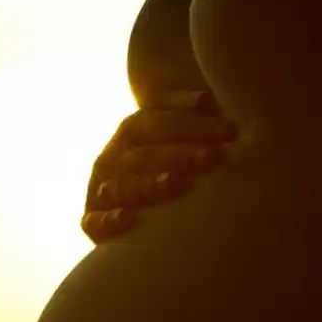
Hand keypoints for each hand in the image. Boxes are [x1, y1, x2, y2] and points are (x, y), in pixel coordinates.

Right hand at [82, 89, 237, 243]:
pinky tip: (128, 218)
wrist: (126, 199)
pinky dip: (109, 221)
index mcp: (131, 129)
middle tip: (214, 157)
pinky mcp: (92, 219)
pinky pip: (95, 221)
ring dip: (150, 184)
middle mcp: (112, 156)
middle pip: (147, 154)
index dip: (193, 125)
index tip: (229, 132)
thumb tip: (208, 99)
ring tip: (177, 182)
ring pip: (124, 185)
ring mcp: (101, 187)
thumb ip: (186, 111)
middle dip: (181, 155)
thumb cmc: (164, 160)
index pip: (159, 122)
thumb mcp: (172, 130)